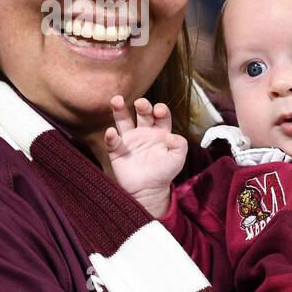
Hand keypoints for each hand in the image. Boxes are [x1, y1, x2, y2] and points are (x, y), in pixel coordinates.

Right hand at [105, 95, 187, 217]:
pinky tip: (111, 132)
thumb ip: (180, 145)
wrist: (149, 191)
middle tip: (140, 103)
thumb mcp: (178, 159)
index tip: (159, 110)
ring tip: (116, 100)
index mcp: (160, 132)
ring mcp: (129, 140)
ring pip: (123, 120)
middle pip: (142, 113)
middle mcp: (144, 132)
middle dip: (142, 106)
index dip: (160, 110)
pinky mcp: (117, 150)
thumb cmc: (164, 173)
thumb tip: (171, 136)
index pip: (161, 115)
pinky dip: (110, 136)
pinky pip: (112, 141)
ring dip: (119, 110)